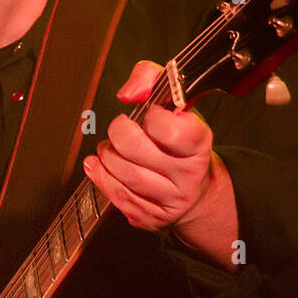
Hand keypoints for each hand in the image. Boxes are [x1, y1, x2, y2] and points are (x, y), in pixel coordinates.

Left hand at [82, 59, 238, 268]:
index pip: (166, 127)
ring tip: (109, 149)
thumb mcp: (176, 104)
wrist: (196, 193)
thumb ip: (152, 79)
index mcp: (199, 144)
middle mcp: (188, 175)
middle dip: (118, 134)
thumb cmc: (180, 142)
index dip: (151, 117)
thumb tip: (129, 92)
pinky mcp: (152, 218)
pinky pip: (116, 196)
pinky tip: (98, 166)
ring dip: (107, 156)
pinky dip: (100, 177)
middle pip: (135, 150)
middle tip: (118, 130)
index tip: (150, 116)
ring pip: (123, 174)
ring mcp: (171, 200)